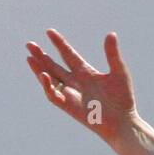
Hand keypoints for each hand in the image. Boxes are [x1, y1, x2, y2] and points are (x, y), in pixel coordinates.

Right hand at [25, 30, 153, 154]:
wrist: (122, 122)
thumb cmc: (123, 100)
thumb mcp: (119, 73)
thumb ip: (112, 54)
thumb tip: (111, 33)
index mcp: (86, 72)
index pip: (68, 54)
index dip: (59, 43)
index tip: (49, 32)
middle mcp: (76, 82)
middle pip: (54, 65)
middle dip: (42, 55)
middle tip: (29, 44)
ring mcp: (71, 93)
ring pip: (50, 79)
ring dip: (39, 69)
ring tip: (29, 57)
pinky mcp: (69, 106)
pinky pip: (53, 95)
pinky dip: (47, 86)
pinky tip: (44, 74)